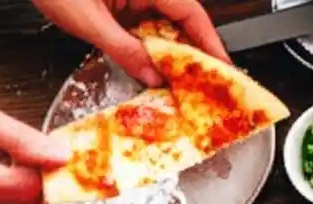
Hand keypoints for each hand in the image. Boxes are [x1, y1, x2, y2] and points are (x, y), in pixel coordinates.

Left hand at [33, 0, 230, 85]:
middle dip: (193, 54)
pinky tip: (151, 68)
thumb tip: (152, 75)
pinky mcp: (121, 1)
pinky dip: (150, 47)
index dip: (211, 44)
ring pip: (165, 26)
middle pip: (183, 22)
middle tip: (204, 85)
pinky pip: (145, 25)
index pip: (192, 14)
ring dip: (171, 54)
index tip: (224, 69)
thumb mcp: (89, 22)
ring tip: (179, 83)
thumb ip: (125, 50)